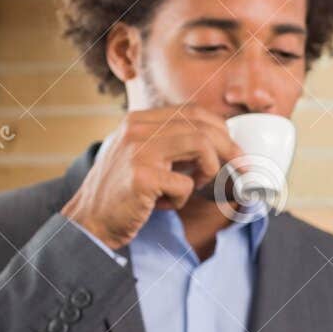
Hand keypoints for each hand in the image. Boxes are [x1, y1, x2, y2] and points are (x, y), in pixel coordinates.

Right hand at [61, 105, 242, 248]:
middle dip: (231, 148)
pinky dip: (181, 200)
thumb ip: (172, 144)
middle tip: (243, 168)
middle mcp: (137, 128)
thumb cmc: (123, 193)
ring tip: (195, 185)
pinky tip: (162, 205)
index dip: (222, 129)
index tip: (236, 150)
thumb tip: (220, 143)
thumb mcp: (144, 157)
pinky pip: (185, 184)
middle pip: (203, 125)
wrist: (89, 221)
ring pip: (201, 147)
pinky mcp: (141, 176)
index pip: (193, 111)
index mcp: (139, 120)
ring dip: (210, 170)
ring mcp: (138, 150)